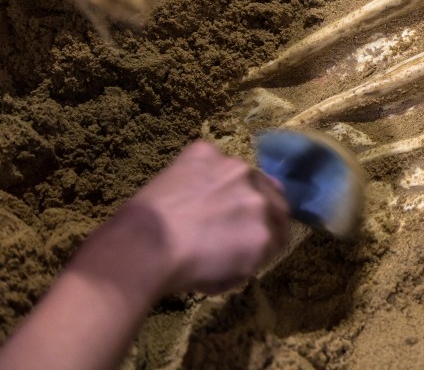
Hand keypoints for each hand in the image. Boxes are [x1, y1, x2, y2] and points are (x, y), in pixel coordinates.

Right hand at [0, 142, 288, 369]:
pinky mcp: (264, 235)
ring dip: (256, 245)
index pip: (244, 176)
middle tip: (238, 243)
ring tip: (226, 263)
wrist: (145, 246)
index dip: (246, 199)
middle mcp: (243, 171)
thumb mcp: (171, 180)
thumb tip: (213, 207)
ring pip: (273, 226)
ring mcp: (258, 203)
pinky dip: (243, 270)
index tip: (237, 218)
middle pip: (269, 196)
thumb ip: (200, 183)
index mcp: (214, 155)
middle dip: (259, 219)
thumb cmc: (141, 221)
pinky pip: (262, 256)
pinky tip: (217, 276)